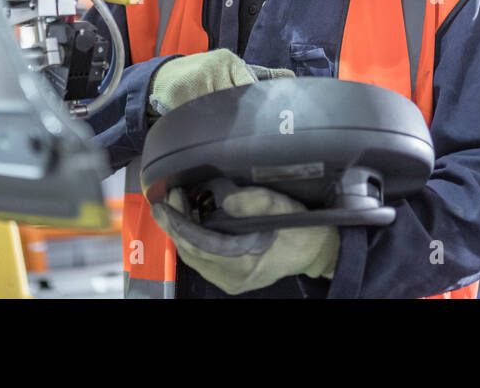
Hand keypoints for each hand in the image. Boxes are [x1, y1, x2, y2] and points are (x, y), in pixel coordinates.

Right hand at [146, 48, 293, 120]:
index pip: (250, 87)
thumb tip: (291, 78)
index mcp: (231, 61)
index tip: (255, 119)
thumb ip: (259, 76)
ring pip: (218, 112)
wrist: (164, 77)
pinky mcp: (180, 92)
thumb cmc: (204, 76)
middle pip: (235, 102)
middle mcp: (215, 65)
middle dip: (234, 116)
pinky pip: (198, 118)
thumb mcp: (231, 71)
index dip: (250, 107)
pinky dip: (199, 124)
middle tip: (232, 125)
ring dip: (217, 123)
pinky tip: (195, 123)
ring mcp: (197, 78)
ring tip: (211, 122)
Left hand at [150, 185, 339, 293]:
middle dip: (175, 225)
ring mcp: (228, 281)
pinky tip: (186, 220)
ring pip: (193, 257)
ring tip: (173, 206)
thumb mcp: (282, 207)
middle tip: (167, 199)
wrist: (313, 249)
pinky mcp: (227, 276)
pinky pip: (200, 258)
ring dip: (179, 231)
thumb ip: (256, 202)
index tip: (166, 203)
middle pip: (191, 252)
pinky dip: (190, 239)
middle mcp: (231, 279)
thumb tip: (226, 200)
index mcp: (244, 266)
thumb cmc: (299, 228)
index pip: (201, 246)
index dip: (180, 224)